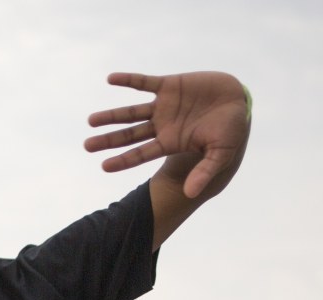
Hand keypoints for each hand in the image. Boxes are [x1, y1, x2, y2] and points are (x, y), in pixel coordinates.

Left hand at [84, 71, 248, 197]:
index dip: (123, 161)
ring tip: (91, 121)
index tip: (104, 167)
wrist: (240, 100)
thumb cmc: (231, 130)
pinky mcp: (168, 85)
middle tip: (87, 146)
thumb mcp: (221, 153)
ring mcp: (163, 106)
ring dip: (111, 115)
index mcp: (170, 143)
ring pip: (130, 112)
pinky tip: (110, 79)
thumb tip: (190, 193)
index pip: (141, 154)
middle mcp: (161, 125)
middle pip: (129, 135)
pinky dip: (128, 80)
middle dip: (108, 141)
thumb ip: (205, 171)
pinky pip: (144, 82)